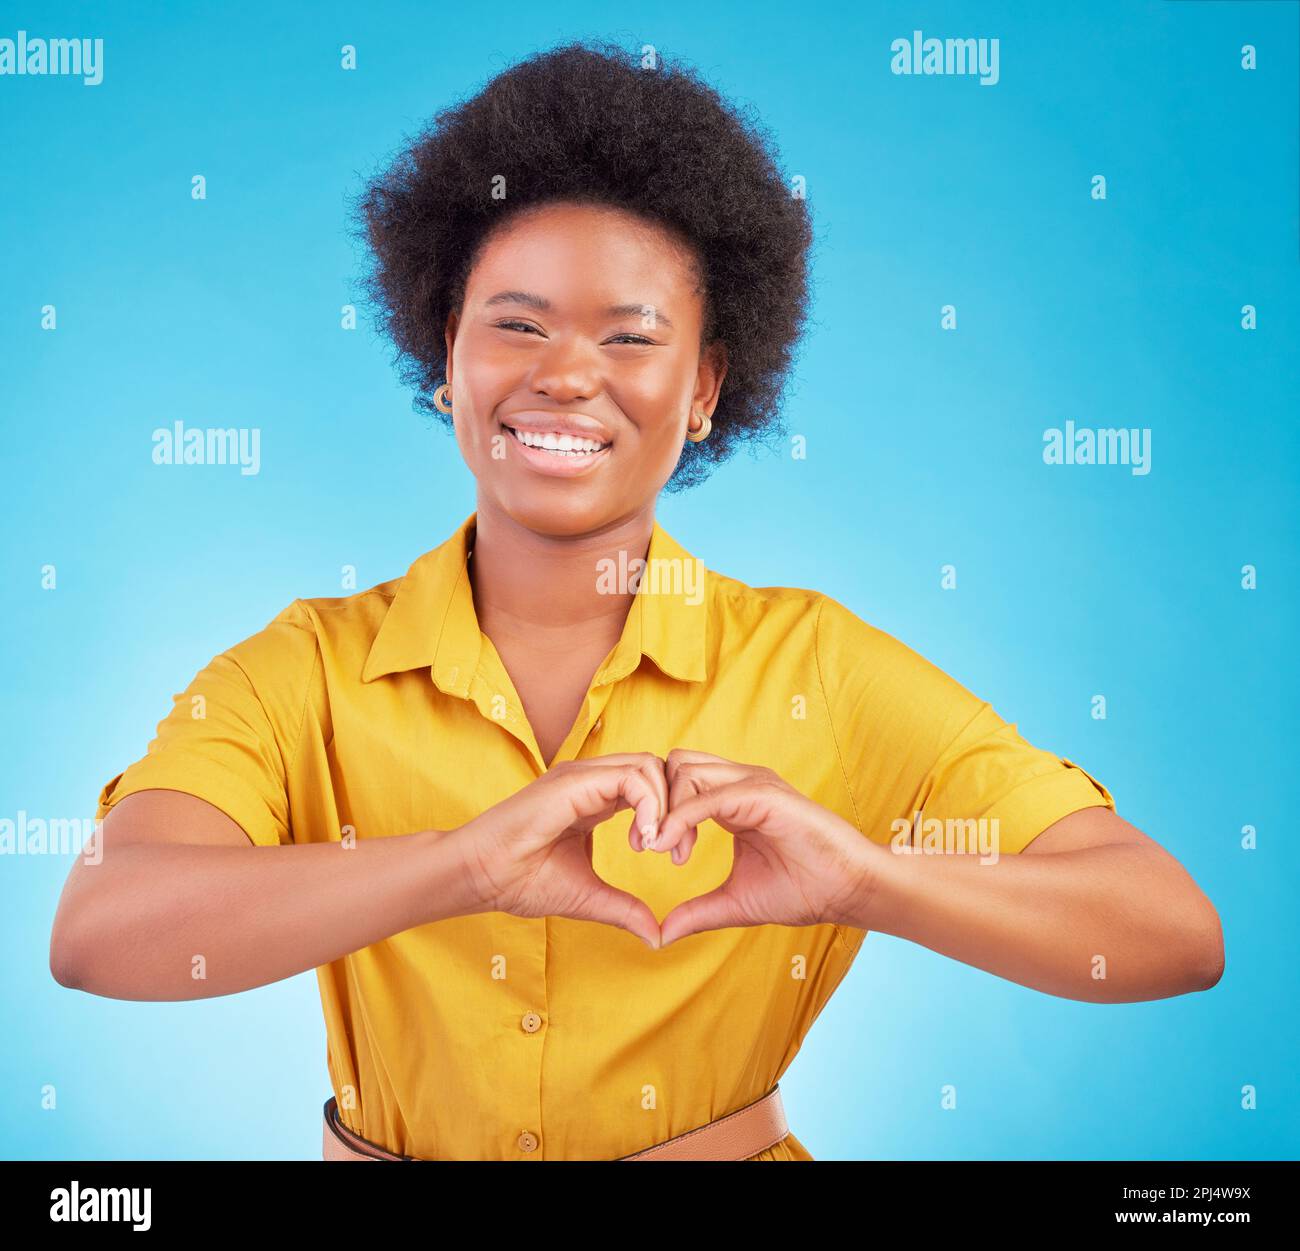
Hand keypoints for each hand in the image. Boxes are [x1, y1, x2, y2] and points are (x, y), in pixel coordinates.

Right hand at [448, 753, 667, 949]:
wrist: (480, 876)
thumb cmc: (521, 882)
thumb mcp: (587, 897)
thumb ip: (624, 908)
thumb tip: (657, 936)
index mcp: (595, 799)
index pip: (651, 786)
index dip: (672, 816)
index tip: (672, 856)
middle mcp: (592, 780)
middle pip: (657, 769)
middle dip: (678, 806)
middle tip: (675, 851)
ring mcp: (583, 776)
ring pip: (649, 766)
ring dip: (666, 806)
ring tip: (655, 846)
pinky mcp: (575, 781)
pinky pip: (632, 777)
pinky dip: (649, 806)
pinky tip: (643, 841)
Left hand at [651, 749, 878, 947]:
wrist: (850, 890)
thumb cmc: (804, 891)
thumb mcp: (735, 902)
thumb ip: (697, 911)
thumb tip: (660, 935)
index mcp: (733, 799)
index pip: (679, 780)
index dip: (657, 811)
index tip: (650, 850)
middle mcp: (741, 783)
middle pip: (676, 765)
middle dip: (655, 801)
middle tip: (653, 847)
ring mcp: (753, 783)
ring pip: (686, 770)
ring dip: (667, 809)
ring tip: (669, 851)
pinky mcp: (763, 794)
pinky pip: (709, 795)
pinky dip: (683, 818)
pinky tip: (676, 849)